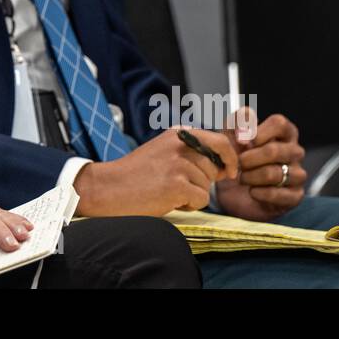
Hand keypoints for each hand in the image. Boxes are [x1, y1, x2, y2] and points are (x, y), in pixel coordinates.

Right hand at [73, 126, 238, 216]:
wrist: (108, 187)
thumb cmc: (134, 174)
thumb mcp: (163, 151)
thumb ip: (191, 153)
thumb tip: (225, 167)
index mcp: (178, 134)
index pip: (220, 141)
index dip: (229, 158)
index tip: (230, 171)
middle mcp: (181, 144)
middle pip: (215, 168)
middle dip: (203, 182)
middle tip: (177, 185)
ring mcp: (179, 163)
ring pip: (207, 186)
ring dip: (192, 194)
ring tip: (167, 191)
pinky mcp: (177, 184)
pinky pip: (201, 199)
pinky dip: (188, 205)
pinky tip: (168, 200)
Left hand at [215, 110, 307, 220]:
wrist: (235, 190)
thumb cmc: (238, 156)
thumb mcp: (231, 135)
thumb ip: (236, 122)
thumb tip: (243, 131)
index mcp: (284, 132)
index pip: (278, 123)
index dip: (257, 132)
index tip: (241, 141)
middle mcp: (295, 151)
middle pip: (273, 150)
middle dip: (248, 159)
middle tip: (238, 164)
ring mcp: (298, 174)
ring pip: (274, 174)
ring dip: (251, 177)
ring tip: (243, 178)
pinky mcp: (296, 195)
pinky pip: (277, 194)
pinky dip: (258, 193)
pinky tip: (252, 191)